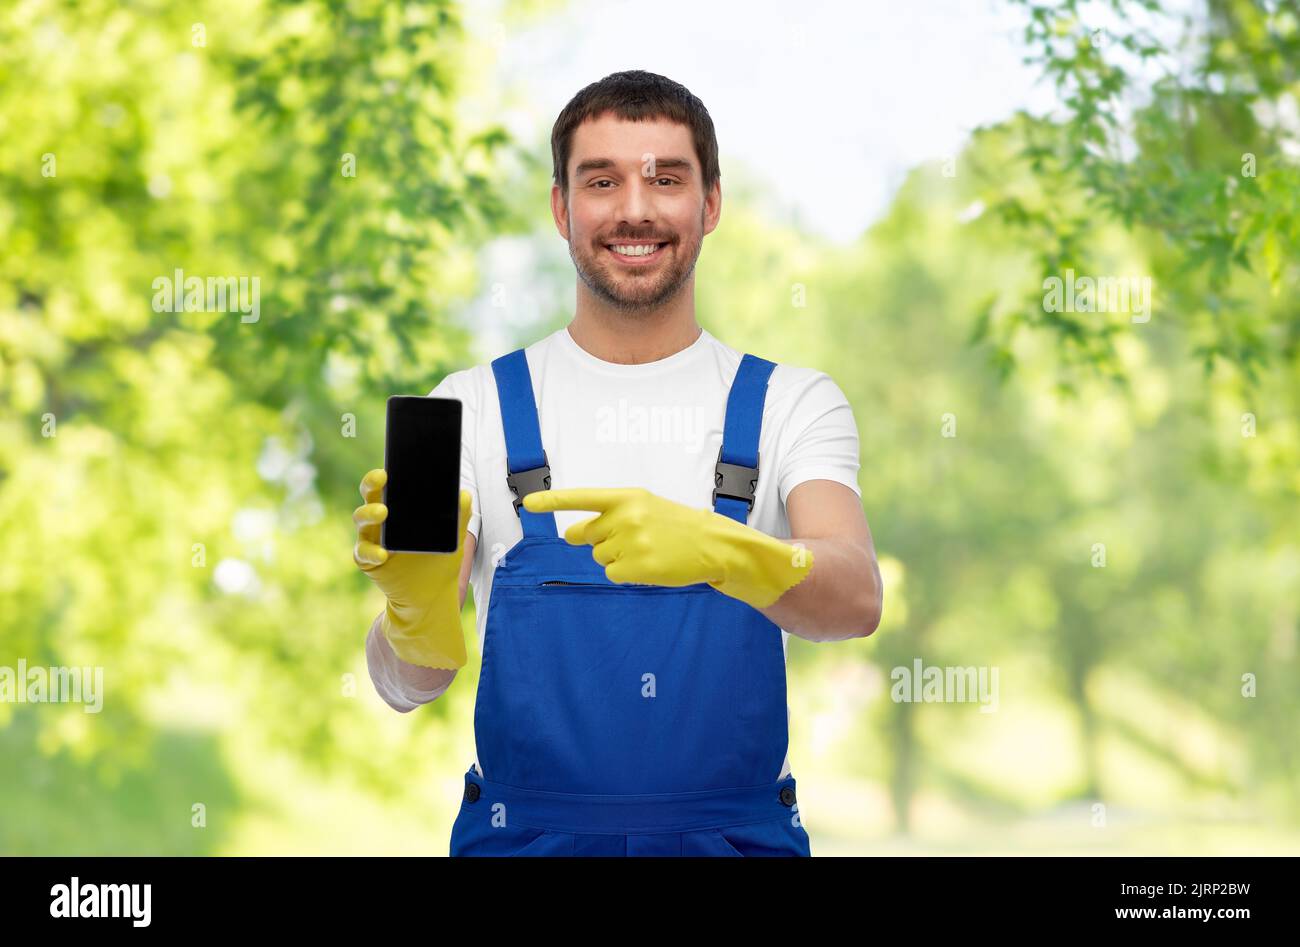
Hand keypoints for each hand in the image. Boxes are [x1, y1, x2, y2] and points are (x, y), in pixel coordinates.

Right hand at [353, 469, 472, 668]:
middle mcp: (381, 519)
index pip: (389, 484)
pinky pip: (364, 552)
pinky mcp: (369, 561)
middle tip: (382, 477)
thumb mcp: (454, 539)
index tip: (393, 464)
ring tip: (383, 513)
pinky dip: (372, 552)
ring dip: (370, 513)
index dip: (387, 472)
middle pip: (370, 495)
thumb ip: (459, 517)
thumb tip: (465, 494)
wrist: (431, 595)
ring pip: (361, 519)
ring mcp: (372, 539)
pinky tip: (384, 553)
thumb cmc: (439, 561)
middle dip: (372, 484)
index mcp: (399, 507)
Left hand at [521, 487, 812, 608]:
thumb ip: (605, 518)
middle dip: (599, 540)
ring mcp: (633, 544)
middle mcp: (627, 517)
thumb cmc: (675, 524)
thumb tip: (569, 534)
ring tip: (648, 551)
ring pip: (601, 558)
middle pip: (587, 536)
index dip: (552, 501)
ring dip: (618, 558)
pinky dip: (627, 574)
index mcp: (627, 497)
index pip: (582, 498)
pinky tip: (650, 565)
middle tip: (630, 538)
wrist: (713, 544)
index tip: (528, 503)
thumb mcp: (643, 509)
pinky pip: (613, 575)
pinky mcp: (639, 568)